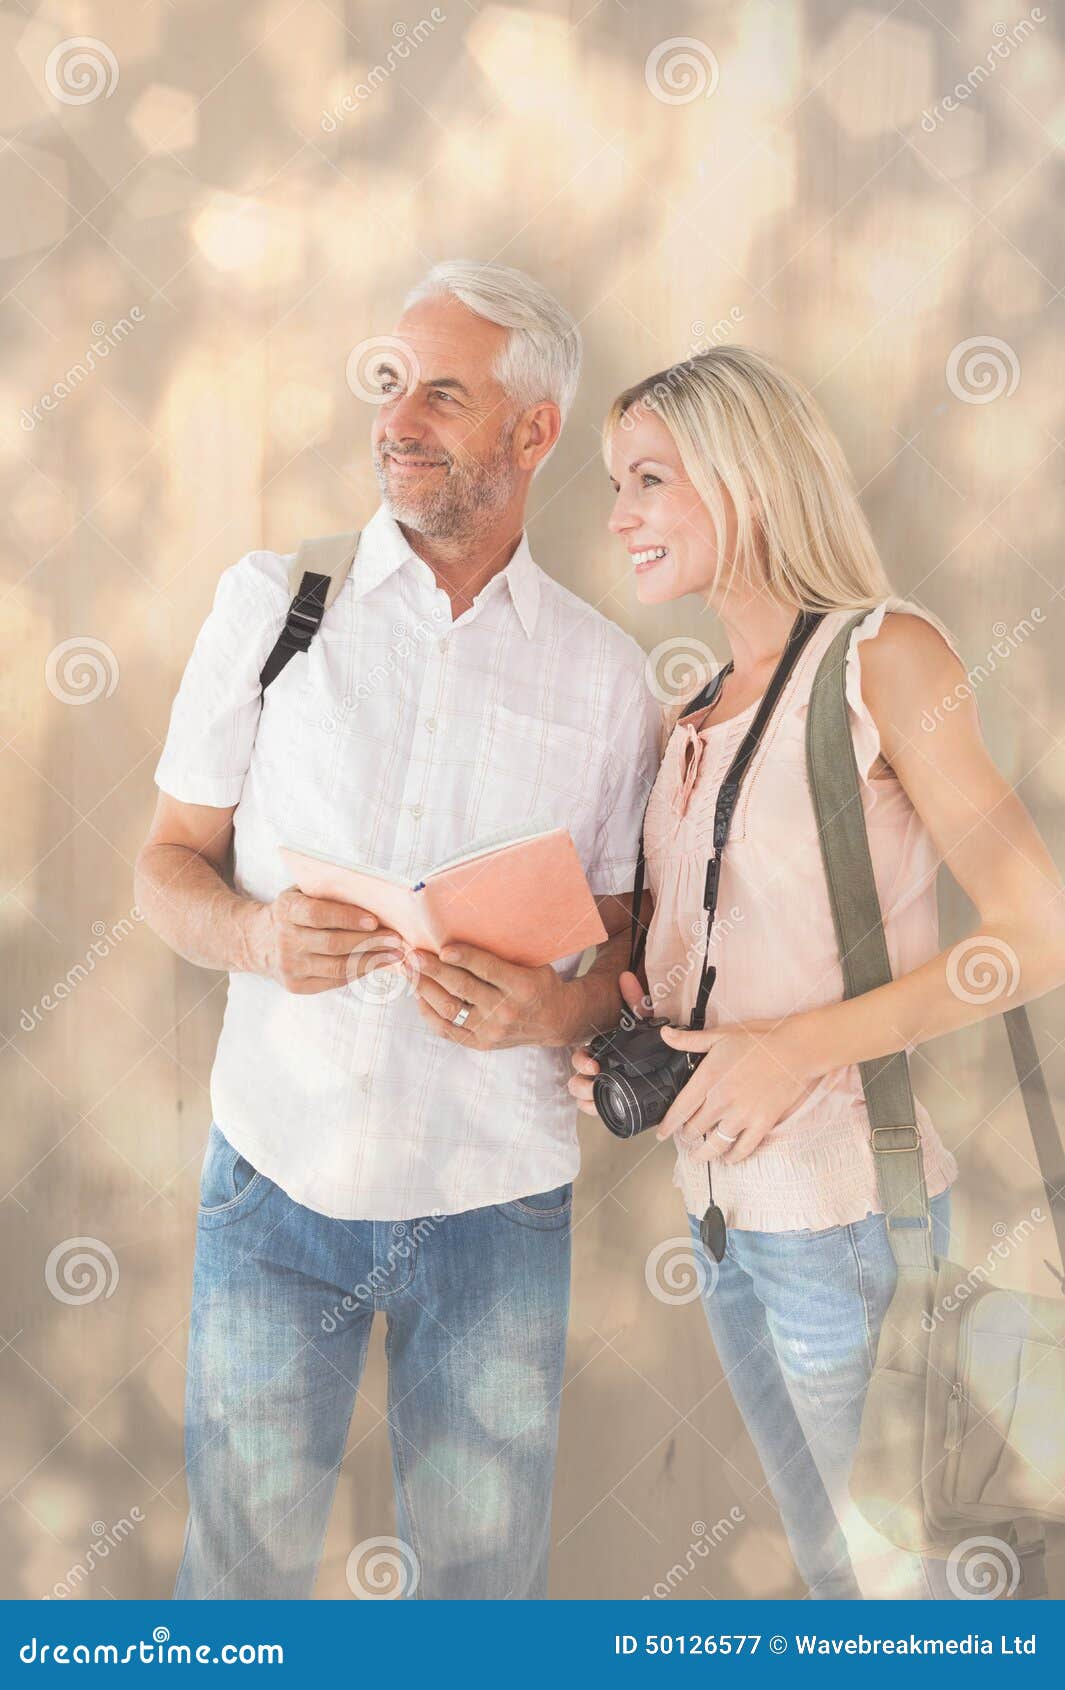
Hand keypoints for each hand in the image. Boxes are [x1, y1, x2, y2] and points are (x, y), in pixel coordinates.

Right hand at [247, 887, 404, 994]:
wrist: (256, 942)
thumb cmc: (292, 912)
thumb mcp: (300, 894)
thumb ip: (326, 893)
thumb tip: (372, 896)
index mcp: (286, 910)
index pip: (318, 914)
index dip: (348, 917)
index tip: (375, 920)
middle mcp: (285, 939)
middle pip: (333, 943)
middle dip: (370, 942)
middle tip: (397, 939)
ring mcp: (290, 966)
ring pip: (338, 966)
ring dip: (371, 961)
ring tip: (395, 954)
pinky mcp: (296, 985)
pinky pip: (334, 980)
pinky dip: (359, 972)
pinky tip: (376, 964)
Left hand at [413, 942, 572, 1048]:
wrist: (555, 1021)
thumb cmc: (539, 983)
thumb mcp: (531, 964)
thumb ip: (502, 953)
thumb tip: (463, 933)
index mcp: (522, 985)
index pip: (488, 969)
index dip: (464, 958)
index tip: (442, 948)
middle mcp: (506, 1010)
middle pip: (463, 988)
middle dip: (433, 970)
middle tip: (413, 955)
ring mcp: (492, 1030)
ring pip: (450, 1009)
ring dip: (425, 989)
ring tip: (410, 972)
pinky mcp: (481, 1043)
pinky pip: (448, 1030)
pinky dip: (430, 1014)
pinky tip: (419, 997)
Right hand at [567, 971, 648, 1116]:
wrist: (679, 1068)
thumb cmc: (658, 1044)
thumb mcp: (647, 1022)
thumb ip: (637, 1000)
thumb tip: (626, 978)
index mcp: (604, 1051)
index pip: (581, 1055)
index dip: (580, 1061)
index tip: (593, 1065)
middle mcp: (601, 1069)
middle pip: (577, 1079)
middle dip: (580, 1083)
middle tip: (594, 1082)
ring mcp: (606, 1087)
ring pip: (583, 1096)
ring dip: (585, 1098)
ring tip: (595, 1099)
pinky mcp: (616, 1103)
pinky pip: (596, 1109)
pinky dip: (594, 1110)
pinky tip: (600, 1108)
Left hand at [655, 1020, 815, 1162]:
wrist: (796, 1049)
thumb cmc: (760, 1039)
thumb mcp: (721, 1035)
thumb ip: (690, 1040)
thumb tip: (666, 1035)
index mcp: (708, 1078)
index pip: (680, 1110)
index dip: (668, 1125)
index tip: (662, 1133)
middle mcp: (721, 1101)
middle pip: (694, 1130)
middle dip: (686, 1137)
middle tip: (684, 1138)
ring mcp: (742, 1115)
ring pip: (715, 1145)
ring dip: (704, 1153)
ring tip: (698, 1156)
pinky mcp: (762, 1124)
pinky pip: (743, 1150)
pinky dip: (733, 1157)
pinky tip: (728, 1158)